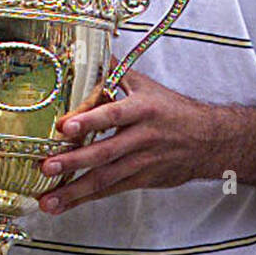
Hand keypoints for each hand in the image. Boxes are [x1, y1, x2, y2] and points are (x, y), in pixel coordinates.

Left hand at [37, 67, 218, 212]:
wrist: (210, 141)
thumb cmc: (173, 111)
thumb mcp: (147, 86)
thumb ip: (115, 72)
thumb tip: (86, 51)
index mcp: (142, 109)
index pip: (114, 114)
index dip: (89, 120)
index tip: (64, 127)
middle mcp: (142, 137)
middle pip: (105, 151)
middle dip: (74, 161)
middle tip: (46, 167)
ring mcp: (143, 162)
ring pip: (106, 178)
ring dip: (74, 191)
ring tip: (47, 200)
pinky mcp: (143, 180)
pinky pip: (111, 191)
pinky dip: (86, 199)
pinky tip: (64, 204)